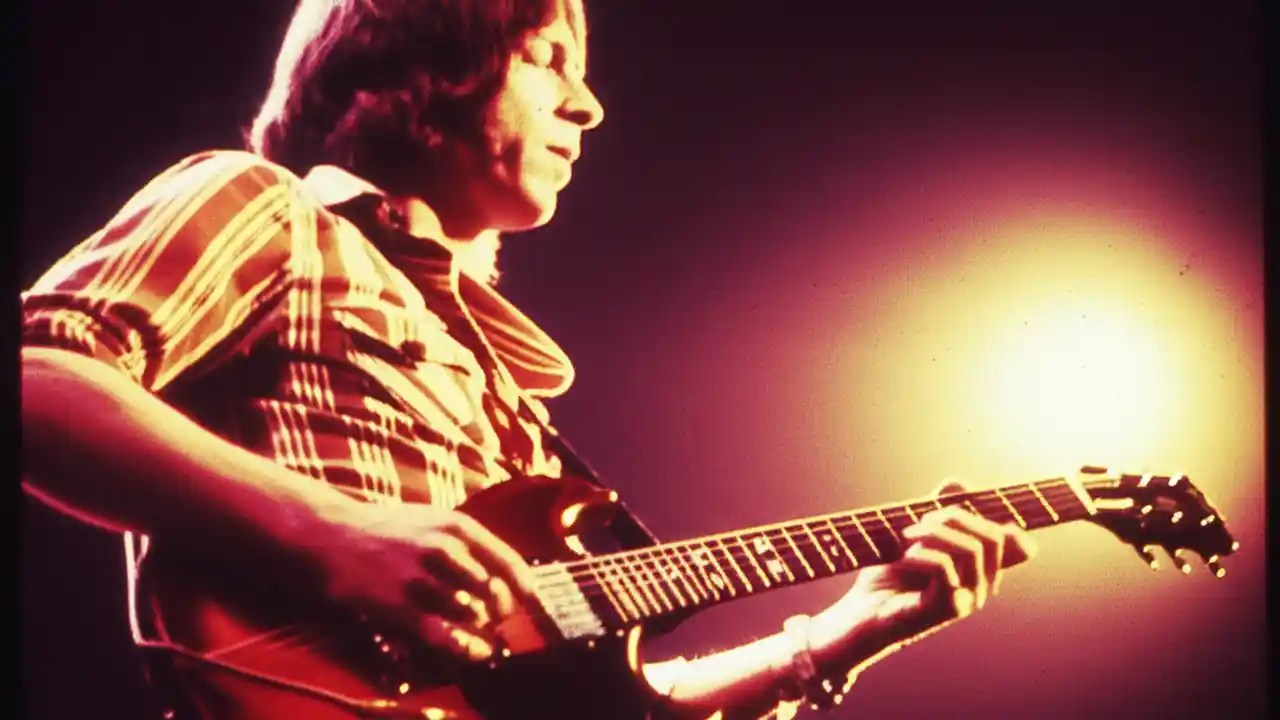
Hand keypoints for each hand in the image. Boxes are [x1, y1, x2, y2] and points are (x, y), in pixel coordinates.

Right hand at [297, 500, 542, 662]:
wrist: (330, 535)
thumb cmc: (388, 532)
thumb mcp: (434, 521)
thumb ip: (470, 545)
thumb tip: (507, 576)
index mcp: (458, 527)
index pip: (510, 565)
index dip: (526, 593)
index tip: (531, 609)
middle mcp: (445, 549)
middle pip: (496, 595)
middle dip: (499, 615)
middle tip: (492, 623)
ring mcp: (421, 578)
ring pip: (473, 617)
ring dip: (478, 630)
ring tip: (473, 633)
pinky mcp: (399, 607)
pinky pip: (446, 636)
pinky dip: (466, 648)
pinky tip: (472, 651)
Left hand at [810, 481, 1036, 671]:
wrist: (862, 614)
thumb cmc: (889, 577)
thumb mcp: (916, 537)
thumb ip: (939, 513)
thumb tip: (959, 484)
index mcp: (982, 570)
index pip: (1017, 541)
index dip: (995, 514)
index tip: (955, 503)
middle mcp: (983, 587)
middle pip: (994, 537)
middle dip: (955, 517)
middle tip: (920, 521)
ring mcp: (969, 601)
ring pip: (972, 550)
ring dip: (935, 533)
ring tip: (905, 537)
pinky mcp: (947, 610)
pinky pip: (946, 569)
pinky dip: (921, 554)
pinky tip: (902, 558)